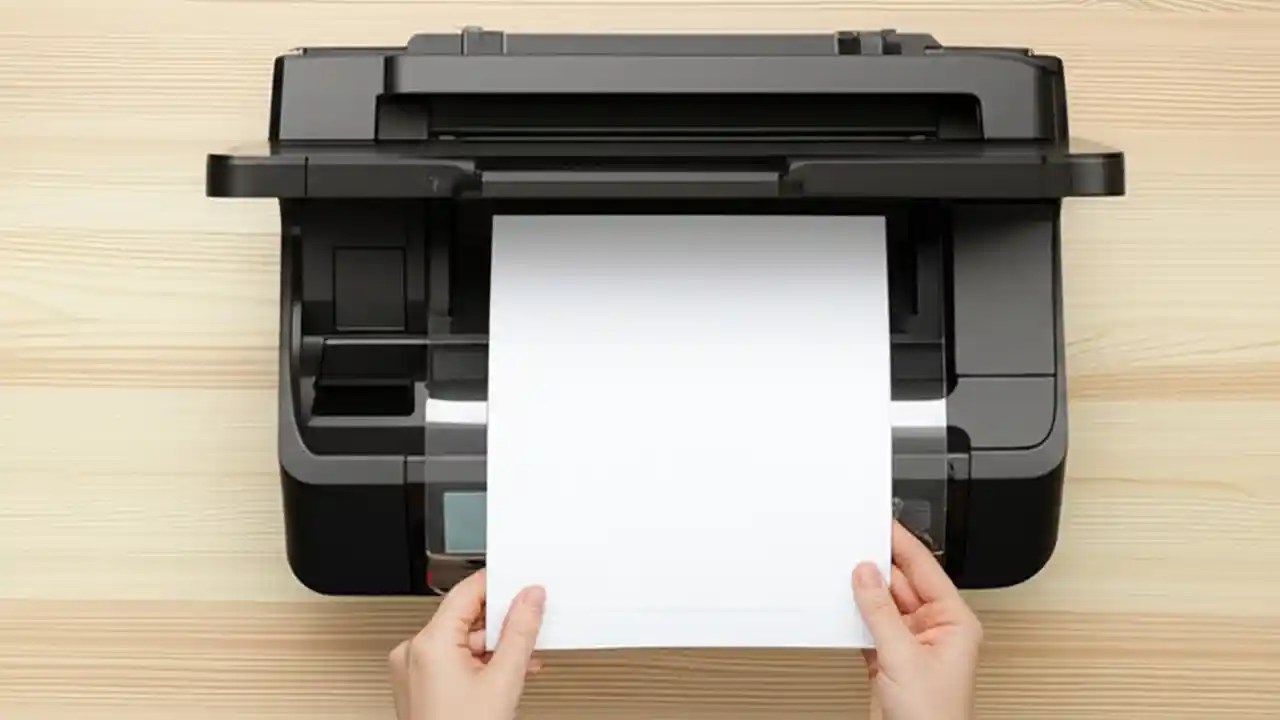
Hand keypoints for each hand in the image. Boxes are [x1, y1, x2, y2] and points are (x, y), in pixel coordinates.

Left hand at [389, 569, 545, 719]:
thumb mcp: (504, 680)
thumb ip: (520, 631)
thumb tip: (530, 598)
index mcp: (428, 643)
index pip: (467, 592)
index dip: (499, 585)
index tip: (523, 585)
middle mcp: (412, 652)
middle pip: (465, 617)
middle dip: (501, 624)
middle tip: (530, 631)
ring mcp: (411, 670)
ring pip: (460, 640)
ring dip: (492, 647)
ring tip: (521, 663)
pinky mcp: (416, 686)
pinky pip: (451, 660)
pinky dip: (477, 664)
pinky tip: (501, 675)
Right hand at [852, 522, 983, 719]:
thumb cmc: (934, 718)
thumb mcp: (903, 657)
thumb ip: (881, 612)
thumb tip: (866, 573)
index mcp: (954, 621)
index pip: (925, 569)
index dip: (902, 543)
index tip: (880, 521)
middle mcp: (934, 629)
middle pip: (900, 584)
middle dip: (875, 568)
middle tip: (848, 546)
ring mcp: (910, 645)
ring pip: (882, 605)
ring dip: (862, 594)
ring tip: (838, 574)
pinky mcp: (889, 660)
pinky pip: (869, 627)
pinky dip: (854, 618)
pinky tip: (839, 607)